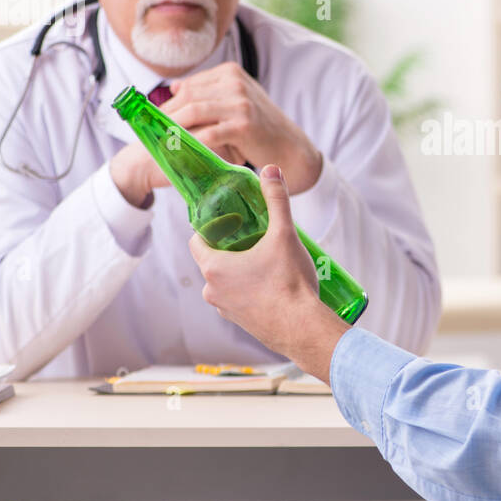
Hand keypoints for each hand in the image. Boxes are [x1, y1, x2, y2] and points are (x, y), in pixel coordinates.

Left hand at [161, 62, 323, 193]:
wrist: (289, 146)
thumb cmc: (259, 126)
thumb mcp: (235, 101)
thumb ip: (208, 93)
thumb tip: (175, 87)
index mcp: (231, 73)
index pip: (190, 85)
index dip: (169, 103)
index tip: (154, 120)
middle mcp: (235, 82)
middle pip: (189, 96)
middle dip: (166, 115)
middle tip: (151, 132)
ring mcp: (240, 102)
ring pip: (194, 111)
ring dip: (173, 127)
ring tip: (159, 140)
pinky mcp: (243, 124)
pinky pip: (208, 132)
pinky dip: (190, 142)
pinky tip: (180, 151)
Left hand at [189, 164, 349, 381]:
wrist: (304, 329)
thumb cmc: (290, 283)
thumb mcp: (284, 235)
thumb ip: (276, 200)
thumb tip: (271, 171)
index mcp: (214, 267)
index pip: (197, 240)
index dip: (211, 228)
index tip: (231, 222)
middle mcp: (212, 291)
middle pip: (212, 260)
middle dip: (230, 247)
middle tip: (254, 237)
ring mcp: (225, 310)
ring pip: (225, 281)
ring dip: (240, 270)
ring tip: (266, 260)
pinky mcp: (241, 322)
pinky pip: (238, 299)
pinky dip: (249, 289)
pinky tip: (272, 283)